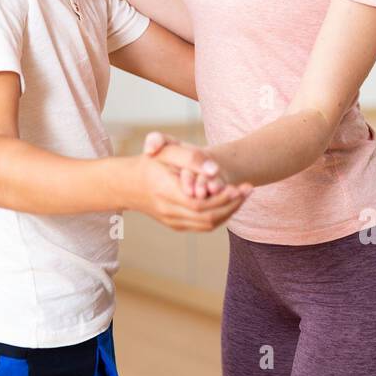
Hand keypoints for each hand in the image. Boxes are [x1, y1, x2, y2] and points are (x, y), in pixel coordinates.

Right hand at [125, 134, 250, 231]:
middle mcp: (168, 211)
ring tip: (243, 195)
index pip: (200, 203)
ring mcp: (172, 221)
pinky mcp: (176, 225)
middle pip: (207, 217)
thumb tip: (213, 170)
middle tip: (248, 188)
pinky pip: (203, 226)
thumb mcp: (165, 150)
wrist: (126, 185)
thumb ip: (189, 157)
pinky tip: (230, 202)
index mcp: (165, 191)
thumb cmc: (148, 162)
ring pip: (207, 224)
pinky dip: (220, 216)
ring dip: (229, 211)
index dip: (222, 198)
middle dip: (232, 204)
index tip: (239, 185)